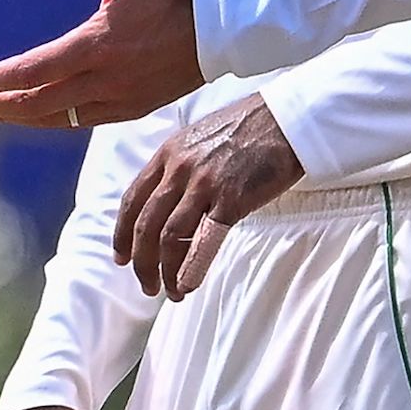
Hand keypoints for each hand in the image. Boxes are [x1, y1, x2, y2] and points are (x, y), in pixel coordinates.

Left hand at [0, 0, 201, 127]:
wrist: (230, 22)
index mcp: (99, 44)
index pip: (29, 71)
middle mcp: (106, 79)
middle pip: (33, 104)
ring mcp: (121, 98)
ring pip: (55, 119)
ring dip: (14, 116)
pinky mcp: (134, 107)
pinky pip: (81, 121)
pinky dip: (49, 119)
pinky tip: (34, 112)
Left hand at [114, 94, 303, 299]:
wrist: (288, 118)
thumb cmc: (252, 125)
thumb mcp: (202, 135)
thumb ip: (182, 163)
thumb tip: (173, 196)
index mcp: (169, 152)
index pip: (132, 200)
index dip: (122, 233)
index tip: (122, 256)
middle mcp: (179, 168)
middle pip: (145, 225)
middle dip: (141, 262)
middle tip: (147, 284)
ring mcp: (204, 184)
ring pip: (168, 237)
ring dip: (164, 271)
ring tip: (170, 291)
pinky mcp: (231, 199)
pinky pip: (202, 242)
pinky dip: (191, 268)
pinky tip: (187, 285)